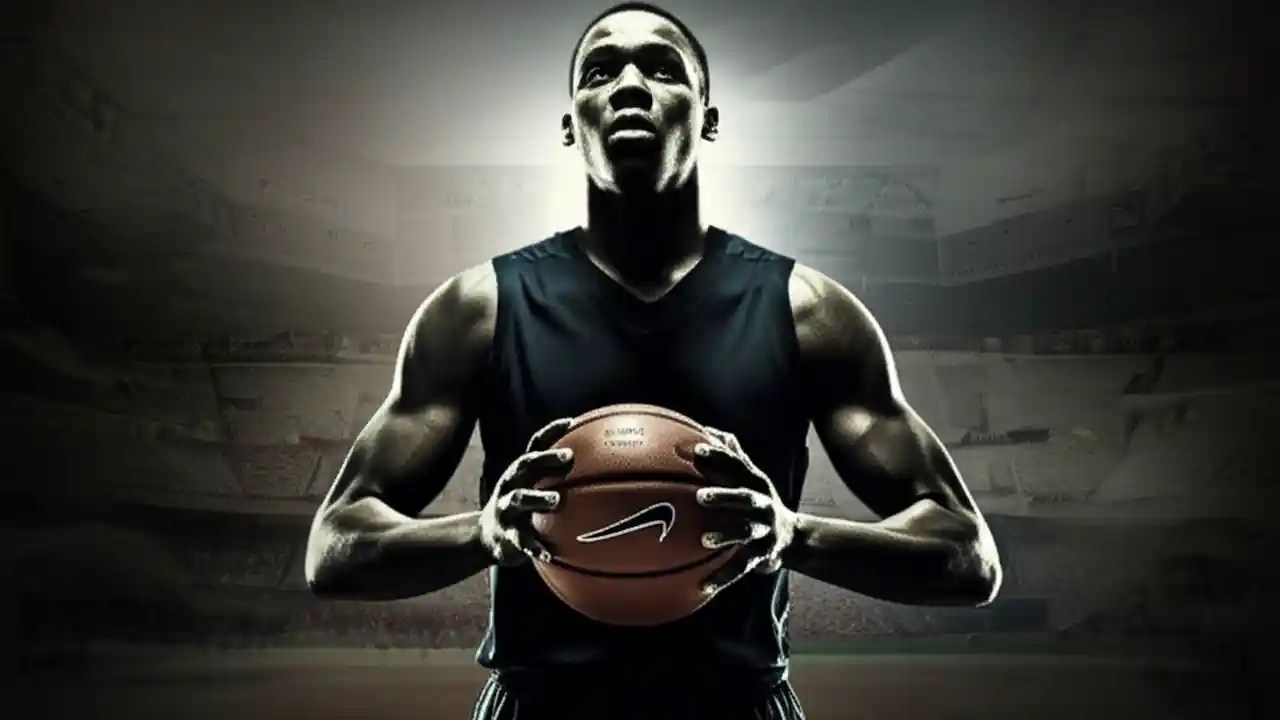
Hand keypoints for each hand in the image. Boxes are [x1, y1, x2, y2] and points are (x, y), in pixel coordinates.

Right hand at [478, 417, 575, 565]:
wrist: (485, 538)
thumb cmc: (522, 509)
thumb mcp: (534, 489)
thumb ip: (558, 478)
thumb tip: (601, 469)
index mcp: (521, 472)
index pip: (535, 445)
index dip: (551, 432)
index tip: (571, 422)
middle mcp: (511, 484)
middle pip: (525, 464)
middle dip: (545, 458)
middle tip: (568, 456)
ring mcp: (506, 509)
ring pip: (519, 499)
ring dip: (537, 497)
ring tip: (555, 500)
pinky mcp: (506, 534)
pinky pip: (520, 540)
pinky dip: (534, 547)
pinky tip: (548, 554)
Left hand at [692, 426, 796, 595]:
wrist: (794, 537)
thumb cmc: (761, 501)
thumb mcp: (752, 478)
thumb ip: (733, 456)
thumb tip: (711, 429)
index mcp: (756, 483)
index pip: (738, 466)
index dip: (719, 456)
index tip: (697, 449)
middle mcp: (763, 504)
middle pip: (745, 497)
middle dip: (724, 495)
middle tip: (699, 496)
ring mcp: (764, 530)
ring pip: (745, 533)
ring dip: (725, 536)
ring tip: (704, 540)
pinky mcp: (762, 555)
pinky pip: (740, 567)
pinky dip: (722, 577)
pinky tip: (703, 586)